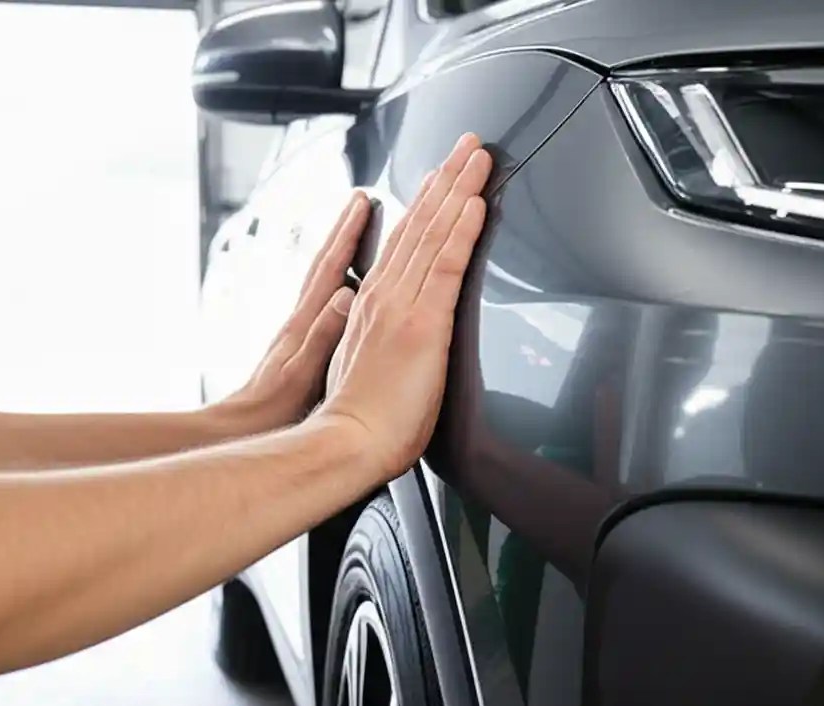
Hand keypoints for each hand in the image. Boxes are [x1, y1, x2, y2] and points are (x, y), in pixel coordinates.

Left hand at [211, 192, 370, 433]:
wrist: (241, 430)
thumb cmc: (274, 409)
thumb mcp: (302, 374)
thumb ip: (323, 335)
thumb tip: (345, 293)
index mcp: (306, 323)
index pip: (331, 267)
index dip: (348, 234)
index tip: (364, 201)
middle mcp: (302, 318)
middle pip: (326, 262)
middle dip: (344, 228)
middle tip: (362, 197)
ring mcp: (300, 330)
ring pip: (324, 278)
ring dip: (340, 250)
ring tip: (355, 227)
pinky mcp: (300, 344)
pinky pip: (324, 300)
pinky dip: (337, 280)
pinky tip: (348, 282)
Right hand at [317, 133, 492, 478]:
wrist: (346, 442)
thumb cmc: (359, 420)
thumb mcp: (361, 366)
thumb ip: (375, 339)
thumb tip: (387, 331)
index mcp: (371, 305)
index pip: (402, 242)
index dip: (423, 204)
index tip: (439, 176)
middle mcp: (384, 295)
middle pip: (419, 224)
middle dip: (445, 179)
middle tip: (467, 144)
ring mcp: (402, 304)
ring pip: (434, 232)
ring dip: (458, 189)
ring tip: (477, 155)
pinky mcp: (424, 322)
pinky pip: (447, 263)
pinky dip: (461, 229)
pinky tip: (476, 201)